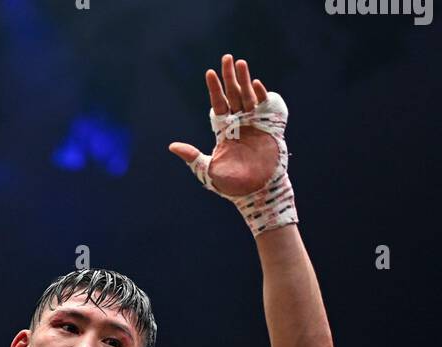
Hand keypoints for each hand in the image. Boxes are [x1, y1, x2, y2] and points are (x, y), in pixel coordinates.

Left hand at [169, 54, 277, 196]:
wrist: (257, 194)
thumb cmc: (233, 186)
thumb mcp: (207, 171)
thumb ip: (192, 157)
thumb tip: (171, 146)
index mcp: (225, 131)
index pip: (218, 104)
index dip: (214, 89)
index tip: (209, 73)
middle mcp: (240, 124)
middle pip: (234, 95)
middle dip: (229, 77)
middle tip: (226, 58)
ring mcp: (256, 125)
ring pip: (249, 97)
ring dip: (244, 80)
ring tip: (240, 62)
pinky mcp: (270, 129)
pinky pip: (266, 108)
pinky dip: (262, 95)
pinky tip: (256, 84)